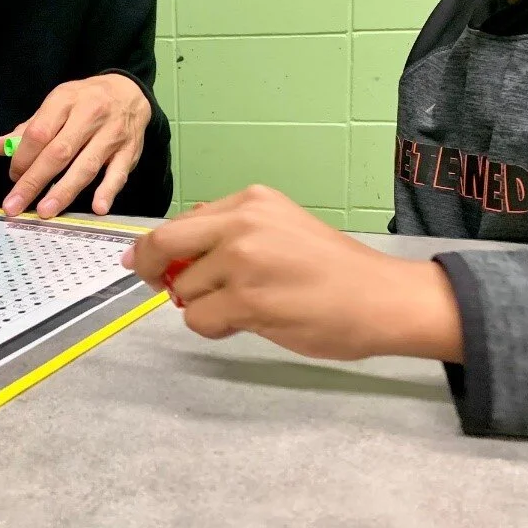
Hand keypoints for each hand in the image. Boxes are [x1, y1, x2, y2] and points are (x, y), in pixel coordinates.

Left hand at [0, 74, 151, 218]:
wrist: (129, 92)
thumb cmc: (86, 100)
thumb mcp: (57, 103)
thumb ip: (29, 128)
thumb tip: (0, 147)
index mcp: (66, 100)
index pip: (39, 132)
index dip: (23, 157)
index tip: (13, 176)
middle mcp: (90, 115)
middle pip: (59, 152)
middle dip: (35, 181)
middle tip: (16, 205)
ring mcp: (112, 134)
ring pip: (86, 165)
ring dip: (64, 191)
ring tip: (45, 211)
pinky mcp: (129, 151)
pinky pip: (118, 173)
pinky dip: (108, 191)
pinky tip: (97, 207)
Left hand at [123, 185, 463, 362]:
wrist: (381, 297)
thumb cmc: (333, 268)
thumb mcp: (280, 226)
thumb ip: (232, 231)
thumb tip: (180, 250)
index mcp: (250, 200)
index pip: (182, 221)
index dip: (158, 245)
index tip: (146, 261)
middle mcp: (241, 222)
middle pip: (164, 243)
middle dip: (146, 265)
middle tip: (150, 283)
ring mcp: (242, 260)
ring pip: (184, 289)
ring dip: (200, 306)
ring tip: (240, 309)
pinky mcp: (247, 300)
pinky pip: (199, 318)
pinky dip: (211, 327)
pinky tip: (244, 323)